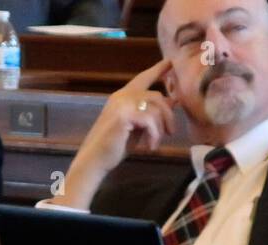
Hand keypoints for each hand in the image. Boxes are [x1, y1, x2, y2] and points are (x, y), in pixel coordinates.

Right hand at [58, 59, 176, 205]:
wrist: (95, 159)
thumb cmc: (114, 146)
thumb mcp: (137, 128)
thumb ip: (150, 114)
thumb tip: (172, 102)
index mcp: (123, 96)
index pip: (143, 78)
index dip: (158, 69)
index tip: (171, 63)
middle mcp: (122, 95)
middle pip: (156, 95)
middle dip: (168, 114)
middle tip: (170, 132)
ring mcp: (122, 103)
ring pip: (156, 107)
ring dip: (161, 128)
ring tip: (156, 143)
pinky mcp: (124, 115)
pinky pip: (150, 120)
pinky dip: (154, 135)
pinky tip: (150, 146)